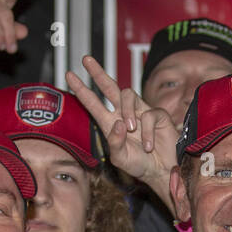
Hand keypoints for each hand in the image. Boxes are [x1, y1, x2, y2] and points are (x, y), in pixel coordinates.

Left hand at [67, 57, 177, 192]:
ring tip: (130, 129)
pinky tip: (148, 145)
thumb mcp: (121, 158)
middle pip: (109, 87)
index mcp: (111, 124)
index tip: (69, 76)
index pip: (93, 103)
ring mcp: (140, 112)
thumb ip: (114, 142)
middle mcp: (124, 114)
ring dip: (127, 110)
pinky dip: (147, 132)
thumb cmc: (140, 165)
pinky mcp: (156, 115)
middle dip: (97, 73)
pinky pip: (149, 114)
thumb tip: (117, 122)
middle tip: (86, 60)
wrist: (161, 171)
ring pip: (127, 94)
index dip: (82, 90)